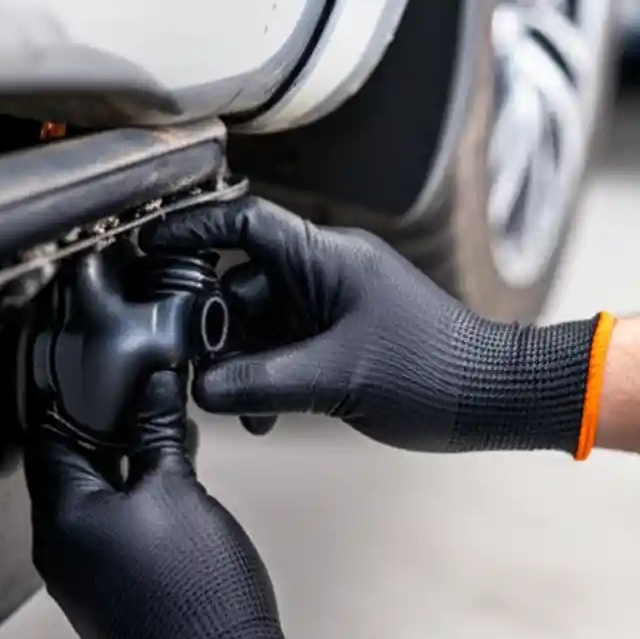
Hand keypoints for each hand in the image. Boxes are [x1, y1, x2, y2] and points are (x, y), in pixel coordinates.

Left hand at [25, 369, 328, 638]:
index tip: (105, 374)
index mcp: (61, 518)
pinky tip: (170, 494)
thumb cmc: (195, 594)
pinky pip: (105, 536)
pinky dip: (130, 506)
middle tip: (145, 404)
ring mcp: (80, 579)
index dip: (76, 398)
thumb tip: (154, 385)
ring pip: (90, 503)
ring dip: (123, 469)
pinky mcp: (106, 597)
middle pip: (67, 469)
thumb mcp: (178, 488)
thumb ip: (158, 430)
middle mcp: (57, 551)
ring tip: (167, 445)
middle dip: (107, 432)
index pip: (47, 436)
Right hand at [143, 196, 605, 454]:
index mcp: (327, 258)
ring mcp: (335, 303)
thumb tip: (202, 387)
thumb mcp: (337, 379)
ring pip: (262, 322)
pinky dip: (269, 375)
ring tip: (241, 409)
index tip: (145, 243)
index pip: (244, 223)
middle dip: (214, 327)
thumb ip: (262, 381)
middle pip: (242, 282)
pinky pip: (287, 345)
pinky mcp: (342, 334)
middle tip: (190, 366)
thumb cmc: (433, 374)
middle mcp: (326, 271)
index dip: (190, 228)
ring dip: (243, 363)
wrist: (494, 397)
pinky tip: (265, 415)